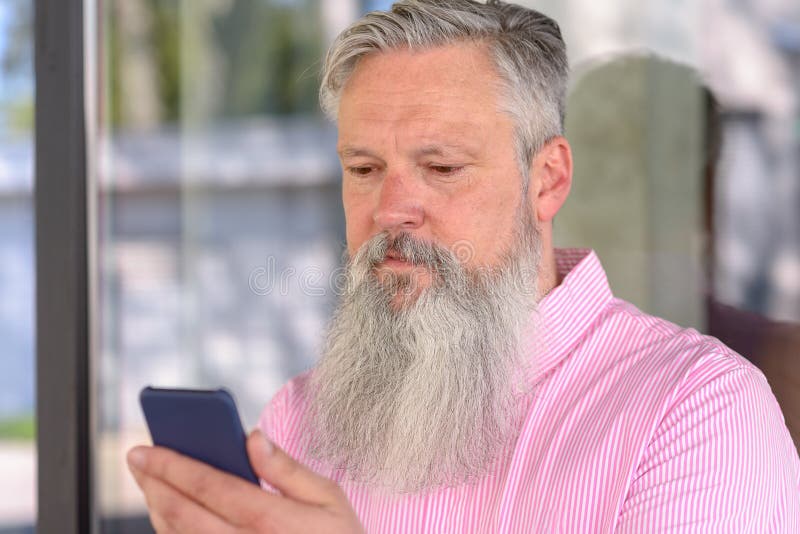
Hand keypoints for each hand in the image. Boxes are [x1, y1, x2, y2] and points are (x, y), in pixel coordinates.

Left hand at [127, 430, 363, 533]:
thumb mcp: (329, 499)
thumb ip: (288, 468)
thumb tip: (252, 437)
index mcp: (275, 522)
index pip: (211, 486)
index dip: (172, 465)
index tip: (146, 448)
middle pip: (183, 514)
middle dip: (153, 483)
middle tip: (136, 460)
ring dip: (156, 510)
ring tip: (150, 483)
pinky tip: (169, 516)